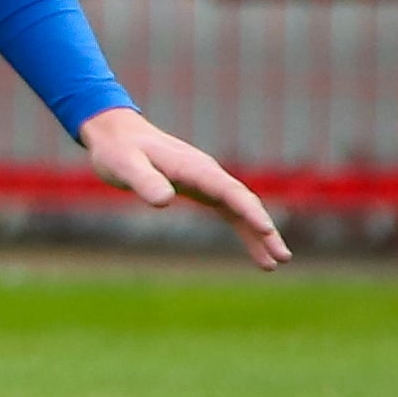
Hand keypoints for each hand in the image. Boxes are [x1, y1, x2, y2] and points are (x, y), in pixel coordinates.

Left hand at [78, 106, 288, 268]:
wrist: (115, 133)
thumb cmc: (118, 150)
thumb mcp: (125, 166)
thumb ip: (144, 181)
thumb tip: (165, 200)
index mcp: (193, 167)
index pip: (228, 190)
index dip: (249, 211)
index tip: (266, 230)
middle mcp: (206, 172)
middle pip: (243, 201)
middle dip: (263, 228)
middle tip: (282, 257)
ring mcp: (206, 180)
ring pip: (241, 208)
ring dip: (259, 233)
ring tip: (275, 263)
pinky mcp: (201, 188)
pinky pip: (230, 211)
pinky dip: (245, 229)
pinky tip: (257, 252)